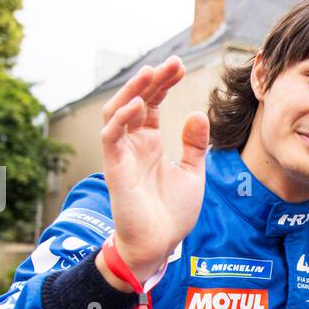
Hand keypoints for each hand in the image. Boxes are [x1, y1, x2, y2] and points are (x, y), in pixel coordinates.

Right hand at [97, 57, 209, 283]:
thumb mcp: (192, 174)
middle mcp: (133, 144)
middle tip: (172, 64)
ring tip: (152, 73)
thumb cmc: (171, 213)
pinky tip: (137, 106)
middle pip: (136, 100)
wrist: (158, 245)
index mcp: (149, 142)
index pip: (152, 103)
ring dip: (133, 91)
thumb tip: (197, 114)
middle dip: (152, 80)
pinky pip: (111, 137)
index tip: (180, 66)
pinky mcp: (115, 168)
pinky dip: (122, 119)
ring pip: (117, 111)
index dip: (164, 83)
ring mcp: (122, 154)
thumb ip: (194, 145)